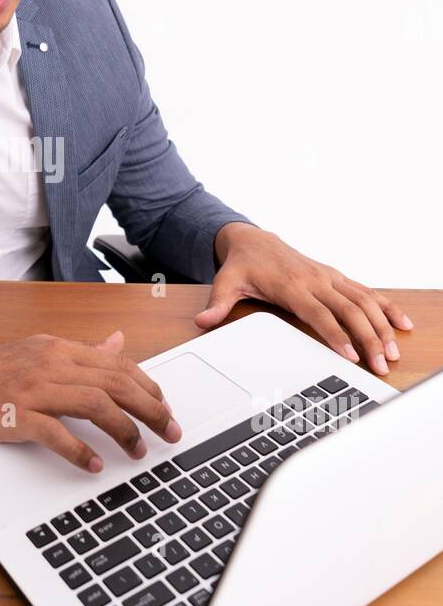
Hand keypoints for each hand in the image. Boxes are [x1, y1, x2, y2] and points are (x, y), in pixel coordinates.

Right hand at [0, 326, 181, 472]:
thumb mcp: (44, 350)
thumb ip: (84, 351)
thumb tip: (120, 343)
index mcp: (62, 349)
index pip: (118, 365)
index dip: (149, 388)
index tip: (165, 408)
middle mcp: (53, 364)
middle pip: (115, 384)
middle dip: (150, 409)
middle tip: (170, 432)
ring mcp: (35, 389)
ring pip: (93, 404)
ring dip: (123, 430)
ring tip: (139, 451)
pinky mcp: (16, 415)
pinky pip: (54, 432)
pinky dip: (78, 450)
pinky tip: (93, 465)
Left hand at [196, 223, 413, 376]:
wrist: (254, 240)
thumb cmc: (242, 265)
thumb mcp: (225, 283)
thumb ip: (217, 304)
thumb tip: (202, 321)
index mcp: (291, 285)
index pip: (319, 313)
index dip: (336, 335)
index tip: (351, 355)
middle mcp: (316, 280)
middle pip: (349, 310)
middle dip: (367, 338)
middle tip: (380, 365)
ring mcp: (329, 277)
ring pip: (364, 301)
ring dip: (382, 326)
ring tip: (394, 352)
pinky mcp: (336, 278)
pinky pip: (367, 292)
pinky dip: (387, 307)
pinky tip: (403, 324)